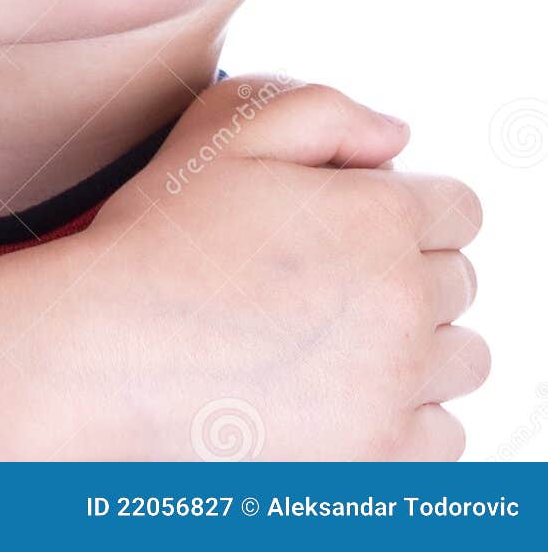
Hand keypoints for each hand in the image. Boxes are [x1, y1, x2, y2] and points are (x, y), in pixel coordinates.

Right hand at [51, 75, 485, 459]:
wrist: (106, 351)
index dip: (407, 205)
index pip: (459, 208)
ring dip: (418, 342)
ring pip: (462, 357)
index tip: (354, 219)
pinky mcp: (379, 456)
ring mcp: (395, 386)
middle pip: (459, 280)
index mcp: (376, 218)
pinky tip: (342, 390)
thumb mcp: (225, 137)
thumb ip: (323, 112)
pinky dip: (408, 413)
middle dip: (407, 268)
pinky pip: (444, 433)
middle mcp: (402, 303)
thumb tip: (400, 137)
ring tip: (336, 335)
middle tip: (324, 274)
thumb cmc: (156, 241)